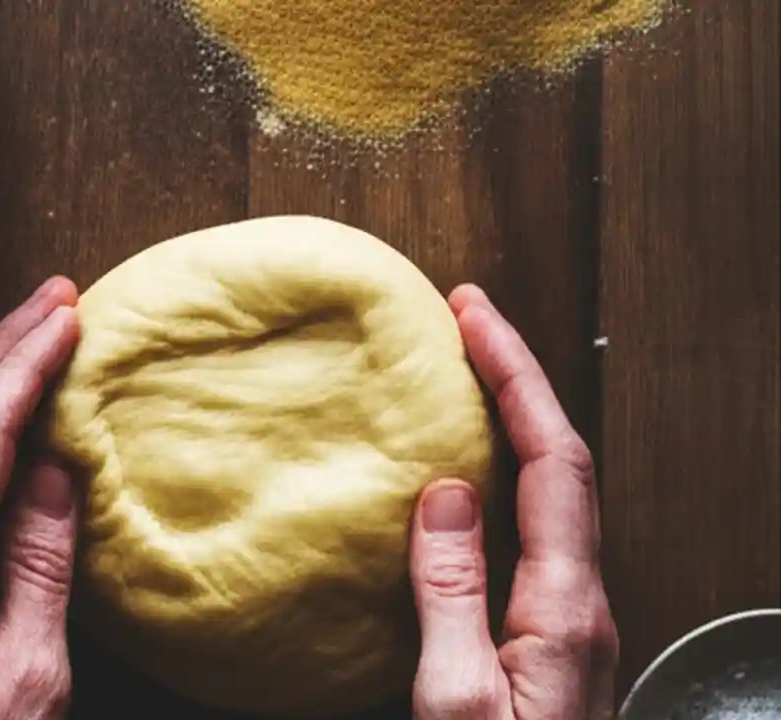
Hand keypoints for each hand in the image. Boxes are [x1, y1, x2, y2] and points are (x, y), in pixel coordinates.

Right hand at [410, 285, 619, 718]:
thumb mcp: (457, 703)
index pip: (552, 460)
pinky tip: (462, 478)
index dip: (515, 375)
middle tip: (465, 322)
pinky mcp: (544, 639)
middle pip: (562, 462)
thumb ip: (452, 596)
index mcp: (566, 608)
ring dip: (512, 422)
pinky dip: (502, 477)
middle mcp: (581, 603)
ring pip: (551, 494)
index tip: (472, 313)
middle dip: (517, 379)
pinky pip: (531, 532)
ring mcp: (568, 621)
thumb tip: (447, 492)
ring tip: (464, 377)